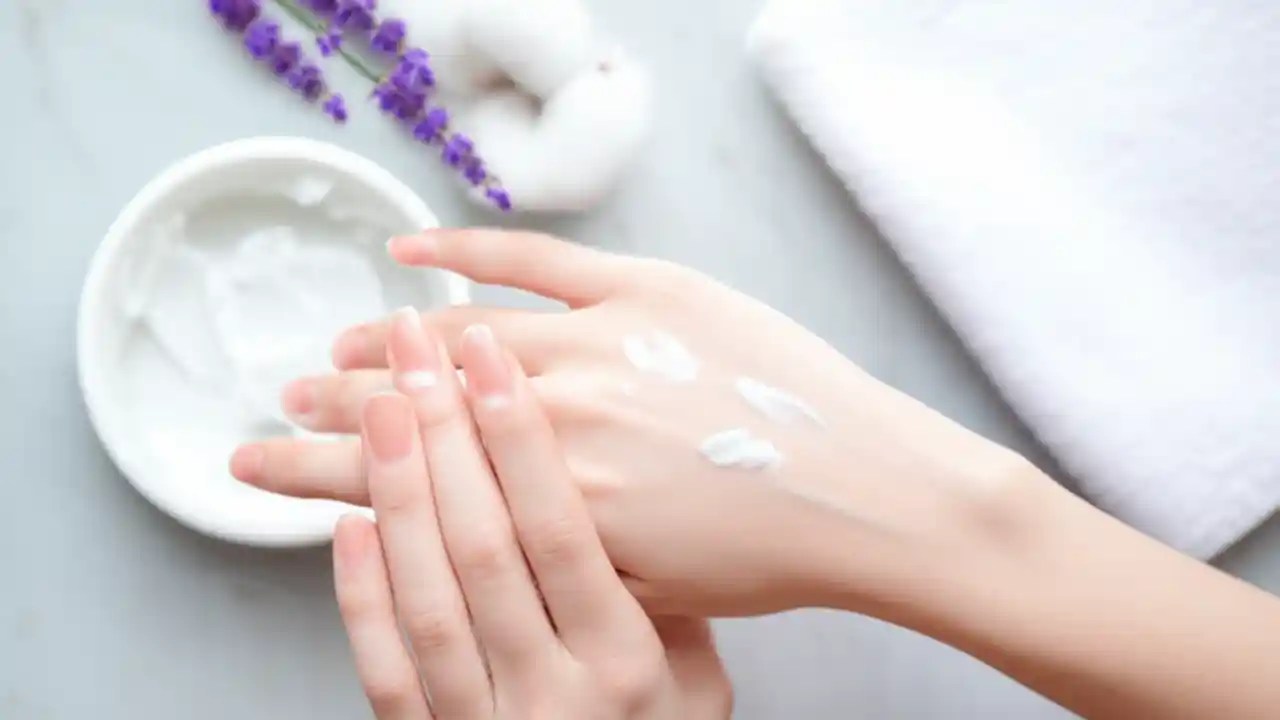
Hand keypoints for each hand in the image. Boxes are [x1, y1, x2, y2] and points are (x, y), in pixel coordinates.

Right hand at [235, 229, 1036, 618]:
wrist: (867, 496)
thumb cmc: (766, 555)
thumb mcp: (640, 585)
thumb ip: (550, 551)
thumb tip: (475, 533)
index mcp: (556, 504)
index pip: (411, 485)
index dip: (325, 478)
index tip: (267, 466)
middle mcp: (564, 421)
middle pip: (418, 404)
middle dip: (338, 403)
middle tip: (285, 396)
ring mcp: (604, 344)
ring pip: (465, 335)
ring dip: (390, 339)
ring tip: (339, 342)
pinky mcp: (647, 291)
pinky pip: (538, 263)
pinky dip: (470, 253)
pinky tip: (414, 253)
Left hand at [332, 316, 729, 718]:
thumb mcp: (699, 682)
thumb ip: (661, 597)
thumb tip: (616, 501)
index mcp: (627, 663)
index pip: (562, 530)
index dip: (517, 436)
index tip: (487, 358)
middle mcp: (555, 691)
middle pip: (484, 544)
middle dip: (443, 434)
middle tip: (409, 349)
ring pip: (429, 594)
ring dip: (396, 491)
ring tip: (374, 406)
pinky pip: (386, 667)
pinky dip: (359, 593)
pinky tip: (343, 523)